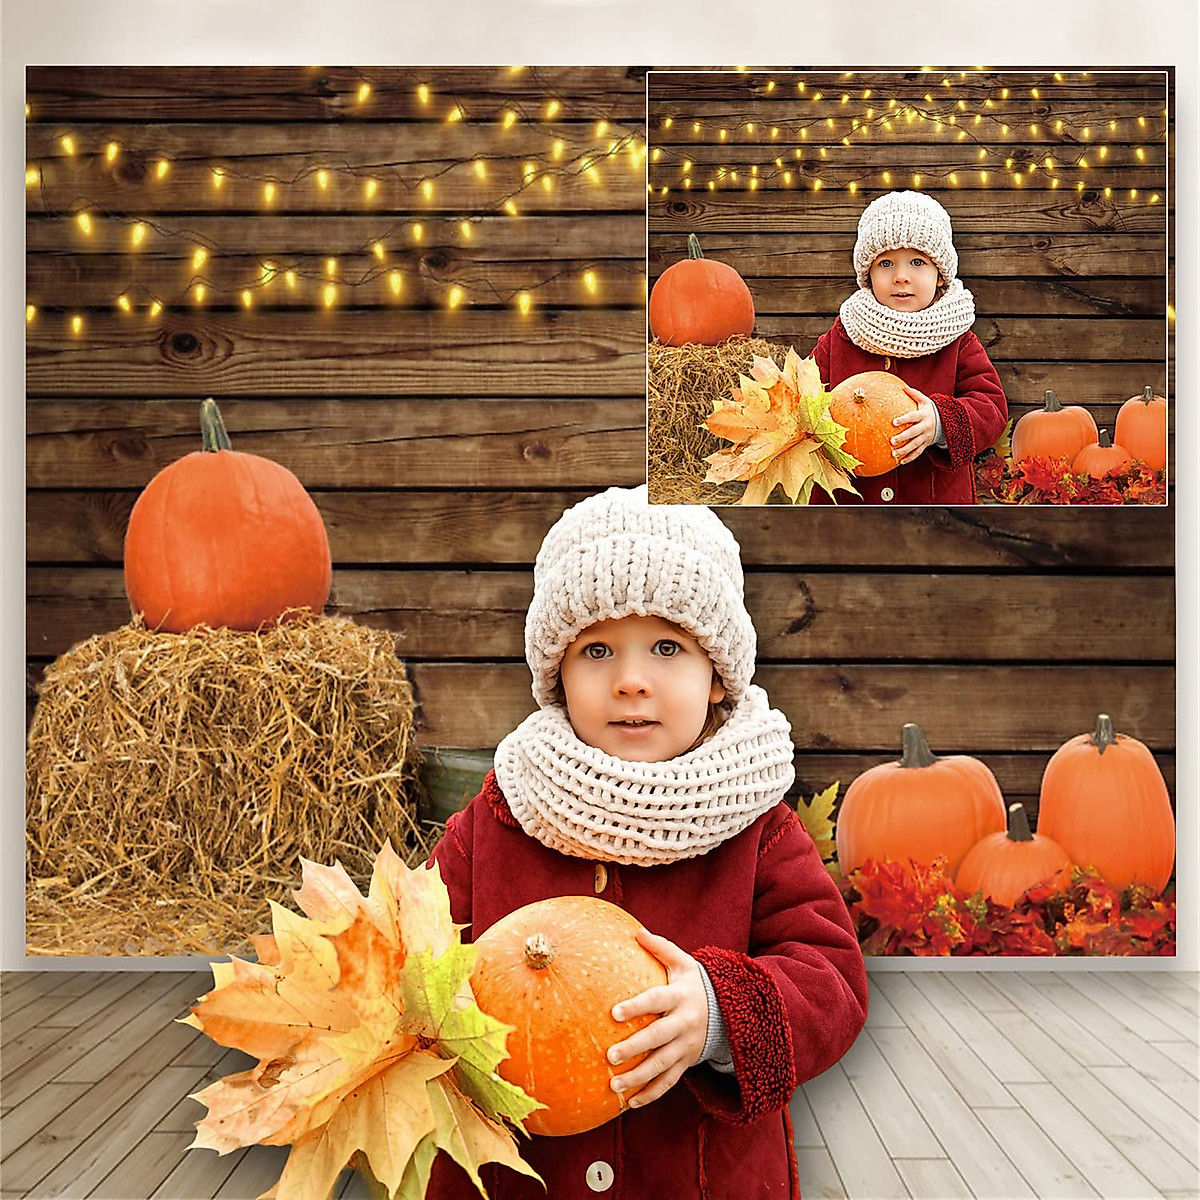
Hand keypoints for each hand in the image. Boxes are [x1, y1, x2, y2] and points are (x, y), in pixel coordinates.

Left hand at [606, 928, 707, 1109]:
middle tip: (610, 1056)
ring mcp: (686, 1047)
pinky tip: (630, 1103)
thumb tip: (636, 932)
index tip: (614, 1012)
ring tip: (613, 1086)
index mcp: (680, 997)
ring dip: (638, 1078)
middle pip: (657, 1038)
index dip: (637, 1007)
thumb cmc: (694, 983)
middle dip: (634, 1048)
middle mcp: (684, 1023)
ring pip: (661, 1066)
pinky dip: (651, 1094)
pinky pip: (669, 1082)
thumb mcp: (683, 963)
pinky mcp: (686, 1063)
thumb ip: (661, 948)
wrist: (727, 1011)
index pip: (656, 1001)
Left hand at [891, 385, 938, 464]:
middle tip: (892, 441)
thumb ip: (915, 394)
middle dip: (903, 438)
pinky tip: (900, 462)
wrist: (945, 422)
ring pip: (915, 445)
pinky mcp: (925, 445)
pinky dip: (910, 458)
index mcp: (923, 416)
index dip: (904, 419)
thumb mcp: (925, 401)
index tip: (894, 422)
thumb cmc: (929, 410)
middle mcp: (925, 427)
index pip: (913, 417)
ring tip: (893, 455)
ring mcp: (925, 437)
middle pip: (913, 433)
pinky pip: (918, 453)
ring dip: (904, 451)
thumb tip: (903, 387)